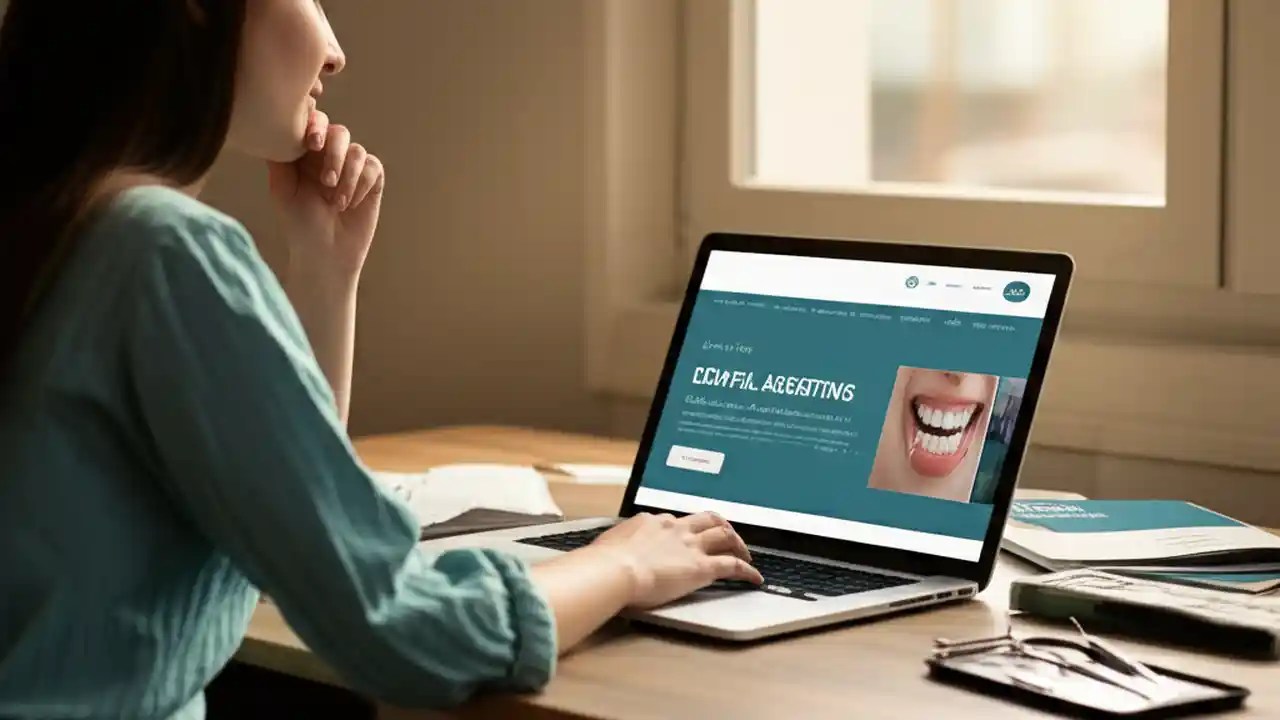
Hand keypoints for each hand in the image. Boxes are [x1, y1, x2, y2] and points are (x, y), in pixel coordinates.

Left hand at [267, 109, 385, 280]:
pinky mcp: (372, 181)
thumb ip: (280, 159)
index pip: (313, 124)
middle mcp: (330, 156)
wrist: (325, 254)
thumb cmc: (299, 224)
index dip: (315, 125)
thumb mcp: (282, 190)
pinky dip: (361, 185)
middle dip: (334, 154)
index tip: (312, 144)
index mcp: (306, 153)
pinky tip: (350, 204)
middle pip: (339, 132)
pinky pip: (373, 168)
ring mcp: (352, 168)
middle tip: (326, 181)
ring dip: (348, 176)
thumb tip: (278, 129)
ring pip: (357, 151)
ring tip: (336, 202)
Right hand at [590, 512, 762, 608]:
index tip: (685, 537)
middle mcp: (675, 528)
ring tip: (746, 553)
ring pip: (725, 535)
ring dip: (738, 543)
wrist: (615, 570)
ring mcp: (691, 546)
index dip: (684, 529)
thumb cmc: (604, 563)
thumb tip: (607, 552)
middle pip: (707, 519)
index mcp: (652, 522)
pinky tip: (755, 577)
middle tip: (727, 536)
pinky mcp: (702, 567)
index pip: (674, 521)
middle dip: (720, 526)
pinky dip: (747, 570)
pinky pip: (733, 565)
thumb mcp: (608, 546)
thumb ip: (616, 546)